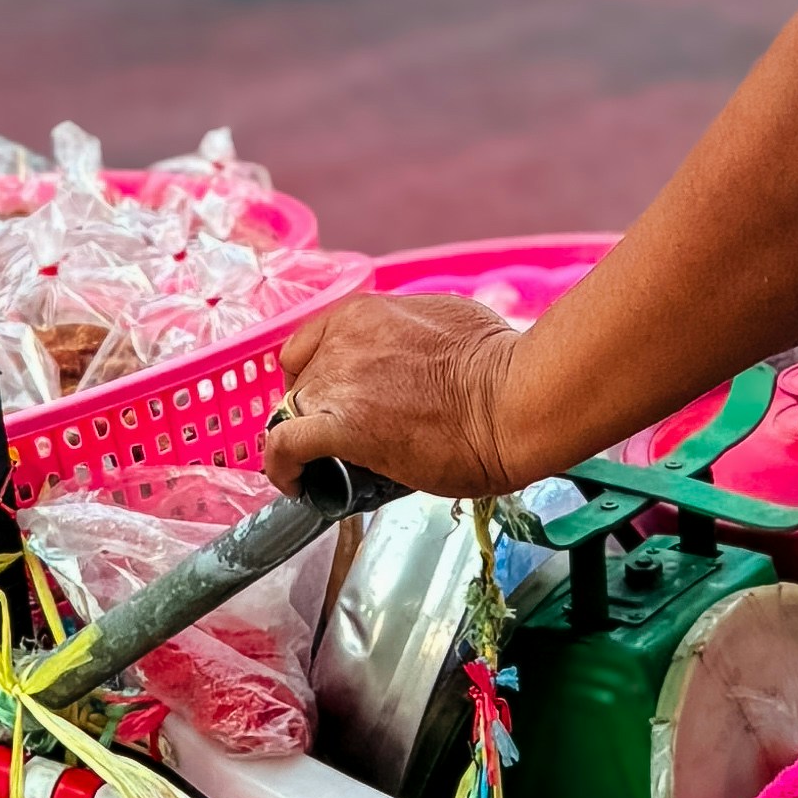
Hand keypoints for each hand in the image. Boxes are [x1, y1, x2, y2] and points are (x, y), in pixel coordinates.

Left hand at [262, 291, 522, 503]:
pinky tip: (294, 484)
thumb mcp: (449, 322)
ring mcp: (340, 382)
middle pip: (303, 380)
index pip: (310, 342)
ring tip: (322, 465)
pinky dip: (281, 467)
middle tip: (340, 438)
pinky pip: (285, 446)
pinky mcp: (341, 426)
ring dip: (304, 438)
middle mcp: (343, 340)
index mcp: (366, 313)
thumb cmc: (502, 367)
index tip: (326, 397)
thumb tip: (415, 353)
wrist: (516, 401)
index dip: (313, 374)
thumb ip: (414, 333)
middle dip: (317, 410)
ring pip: (292, 413)